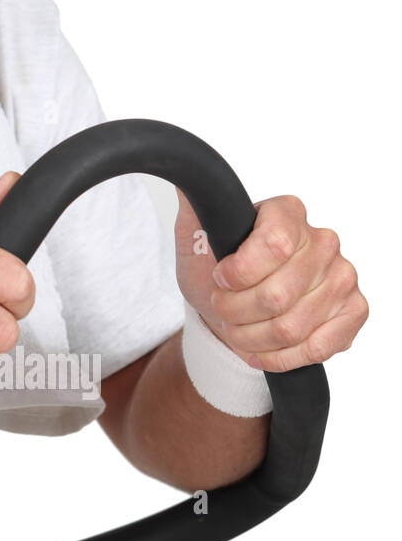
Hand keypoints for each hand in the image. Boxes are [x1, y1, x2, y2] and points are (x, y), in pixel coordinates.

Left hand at [174, 190, 367, 371]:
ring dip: (251, 337)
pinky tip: (260, 349)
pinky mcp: (353, 312)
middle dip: (235, 311)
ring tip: (236, 328)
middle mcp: (323, 241)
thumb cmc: (215, 267)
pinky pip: (317, 347)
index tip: (219, 277)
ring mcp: (342, 277)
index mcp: (286, 213)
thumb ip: (196, 208)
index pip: (273, 245)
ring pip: (291, 327)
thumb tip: (189, 183)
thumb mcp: (194, 236)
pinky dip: (280, 356)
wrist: (230, 303)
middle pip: (277, 295)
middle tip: (222, 307)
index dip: (238, 272)